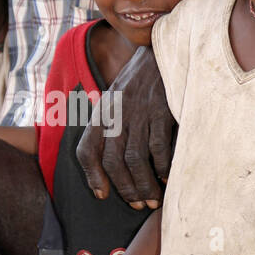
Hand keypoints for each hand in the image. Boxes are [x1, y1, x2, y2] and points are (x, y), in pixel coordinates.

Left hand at [76, 47, 172, 209]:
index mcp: (102, 112)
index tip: (101, 194)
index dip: (90, 175)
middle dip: (124, 188)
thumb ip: (111, 124)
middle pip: (112, 161)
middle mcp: (116, 114)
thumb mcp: (117, 98)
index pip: (86, 149)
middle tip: (137, 204)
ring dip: (144, 185)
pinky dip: (162, 167)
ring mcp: (138, 113)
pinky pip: (159, 148)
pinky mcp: (160, 111)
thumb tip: (112, 160)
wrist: (163, 50)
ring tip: (152, 199)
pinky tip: (167, 177)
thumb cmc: (141, 80)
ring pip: (135, 160)